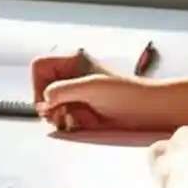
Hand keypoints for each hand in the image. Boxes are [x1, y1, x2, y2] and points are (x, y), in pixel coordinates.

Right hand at [32, 52, 167, 131]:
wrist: (150, 110)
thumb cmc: (128, 94)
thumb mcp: (92, 87)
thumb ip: (65, 89)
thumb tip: (45, 99)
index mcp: (74, 61)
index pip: (40, 66)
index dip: (38, 84)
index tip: (47, 101)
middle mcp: (73, 76)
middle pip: (43, 89)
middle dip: (47, 105)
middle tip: (58, 116)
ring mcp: (78, 94)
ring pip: (51, 106)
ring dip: (56, 116)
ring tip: (71, 121)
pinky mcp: (83, 110)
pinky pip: (63, 117)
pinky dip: (66, 124)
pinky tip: (79, 125)